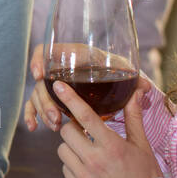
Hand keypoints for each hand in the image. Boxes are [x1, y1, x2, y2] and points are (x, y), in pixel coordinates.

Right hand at [23, 42, 158, 131]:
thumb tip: (144, 88)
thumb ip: (134, 81)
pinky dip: (32, 114)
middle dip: (46, 100)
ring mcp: (54, 82)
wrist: (113, 74)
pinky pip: (35, 104)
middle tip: (56, 118)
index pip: (48, 50)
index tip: (40, 76)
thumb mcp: (125, 73)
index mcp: (76, 54)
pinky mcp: (52, 96)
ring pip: (39, 94)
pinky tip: (33, 127)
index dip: (39, 59)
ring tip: (55, 125)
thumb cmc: (117, 70)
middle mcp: (61, 65)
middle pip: (43, 79)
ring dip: (44, 110)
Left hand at [51, 77, 163, 177]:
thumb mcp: (142, 146)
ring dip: (71, 146)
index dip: (69, 98)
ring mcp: (84, 176)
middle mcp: (95, 160)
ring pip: (62, 149)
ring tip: (87, 150)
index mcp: (112, 146)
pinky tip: (87, 167)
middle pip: (66, 131)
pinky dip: (72, 164)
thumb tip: (134, 94)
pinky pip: (65, 168)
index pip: (85, 116)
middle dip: (72, 127)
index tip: (57, 86)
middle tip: (84, 131)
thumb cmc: (145, 177)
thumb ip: (133, 118)